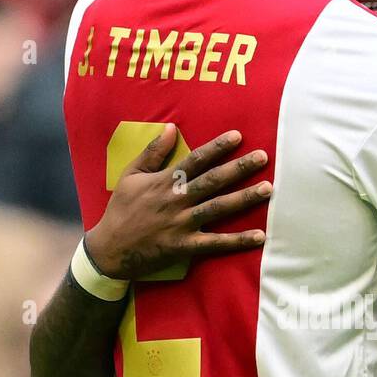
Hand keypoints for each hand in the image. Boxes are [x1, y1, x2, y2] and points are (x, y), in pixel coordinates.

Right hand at [86, 126, 271, 280]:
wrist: (109, 249)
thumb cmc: (121, 209)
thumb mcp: (130, 175)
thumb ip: (152, 152)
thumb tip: (171, 127)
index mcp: (164, 181)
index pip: (195, 159)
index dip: (217, 147)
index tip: (238, 136)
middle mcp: (176, 200)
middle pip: (212, 181)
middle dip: (239, 168)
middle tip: (263, 157)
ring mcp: (181, 224)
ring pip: (218, 208)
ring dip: (244, 198)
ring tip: (267, 189)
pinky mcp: (185, 247)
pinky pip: (215, 243)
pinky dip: (238, 241)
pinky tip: (259, 236)